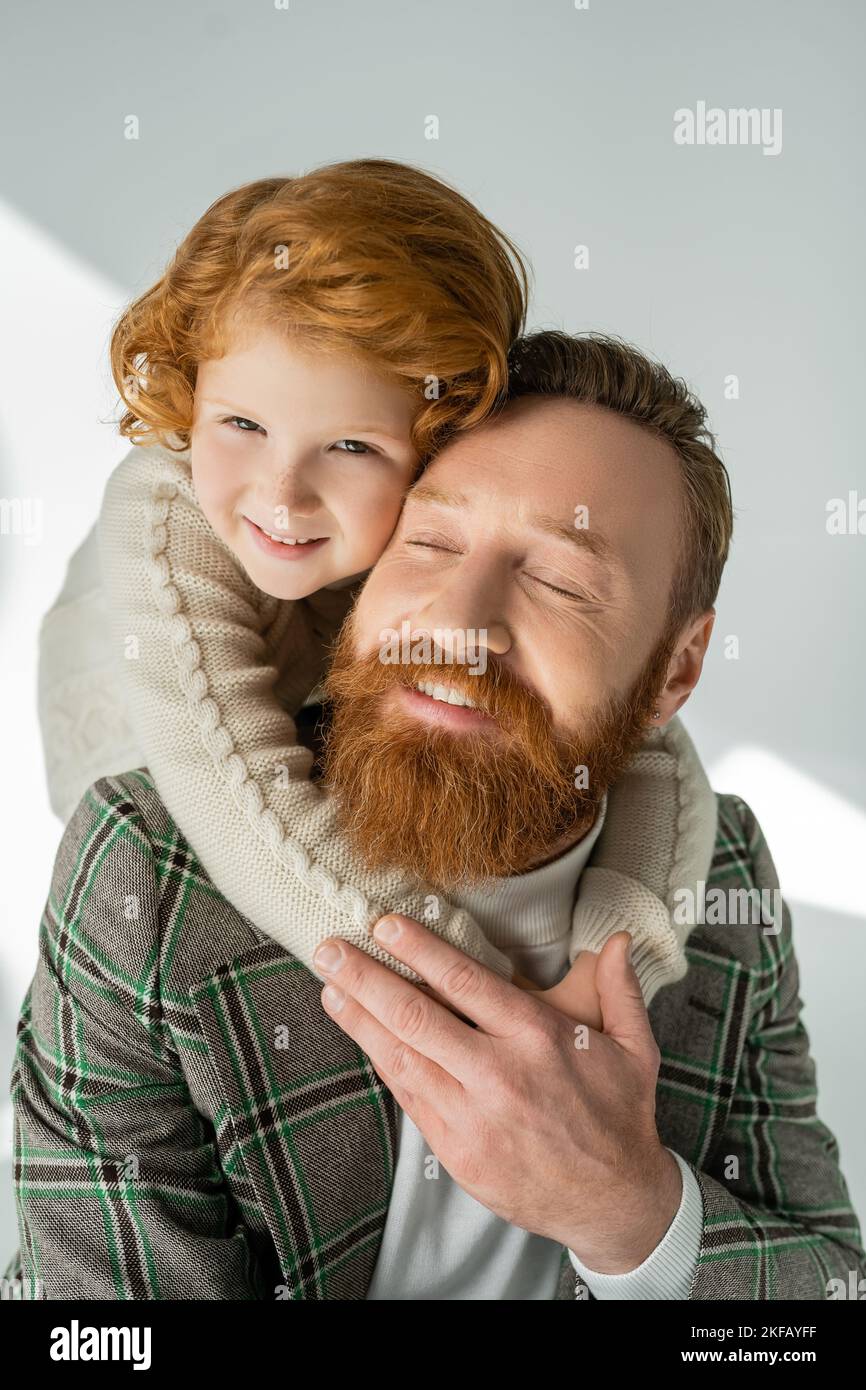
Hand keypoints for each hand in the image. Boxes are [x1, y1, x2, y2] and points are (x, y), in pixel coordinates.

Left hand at [313, 919, 680, 1271]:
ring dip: (360, 1020)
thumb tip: (619, 940)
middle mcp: (499, 1074)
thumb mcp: (634, 1048)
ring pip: (402, 1058)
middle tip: (330, 949)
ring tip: (329, 986)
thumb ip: (619, 989)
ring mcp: (473, 1116)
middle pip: (417, 1017)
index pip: (466, 983)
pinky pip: (409, 1097)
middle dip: (367, 979)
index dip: (420, 951)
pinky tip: (361, 1036)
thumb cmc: (619, 1116)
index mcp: (538, 1038)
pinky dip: (381, 1063)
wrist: (613, 1202)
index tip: (386, 926)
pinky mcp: (457, 1151)